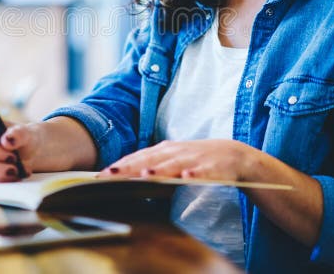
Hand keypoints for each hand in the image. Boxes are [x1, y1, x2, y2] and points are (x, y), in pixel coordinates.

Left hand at [97, 139, 253, 180]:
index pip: (137, 157)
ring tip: (144, 174)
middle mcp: (175, 152)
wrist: (232, 155)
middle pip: (149, 160)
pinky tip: (187, 176)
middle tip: (110, 175)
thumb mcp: (171, 163)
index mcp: (163, 151)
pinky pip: (202, 171)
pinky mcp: (212, 166)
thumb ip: (151, 170)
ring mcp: (193, 158)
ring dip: (159, 169)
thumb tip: (126, 182)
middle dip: (129, 167)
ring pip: (173, 164)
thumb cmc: (196, 161)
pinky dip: (195, 173)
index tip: (100, 174)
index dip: (119, 165)